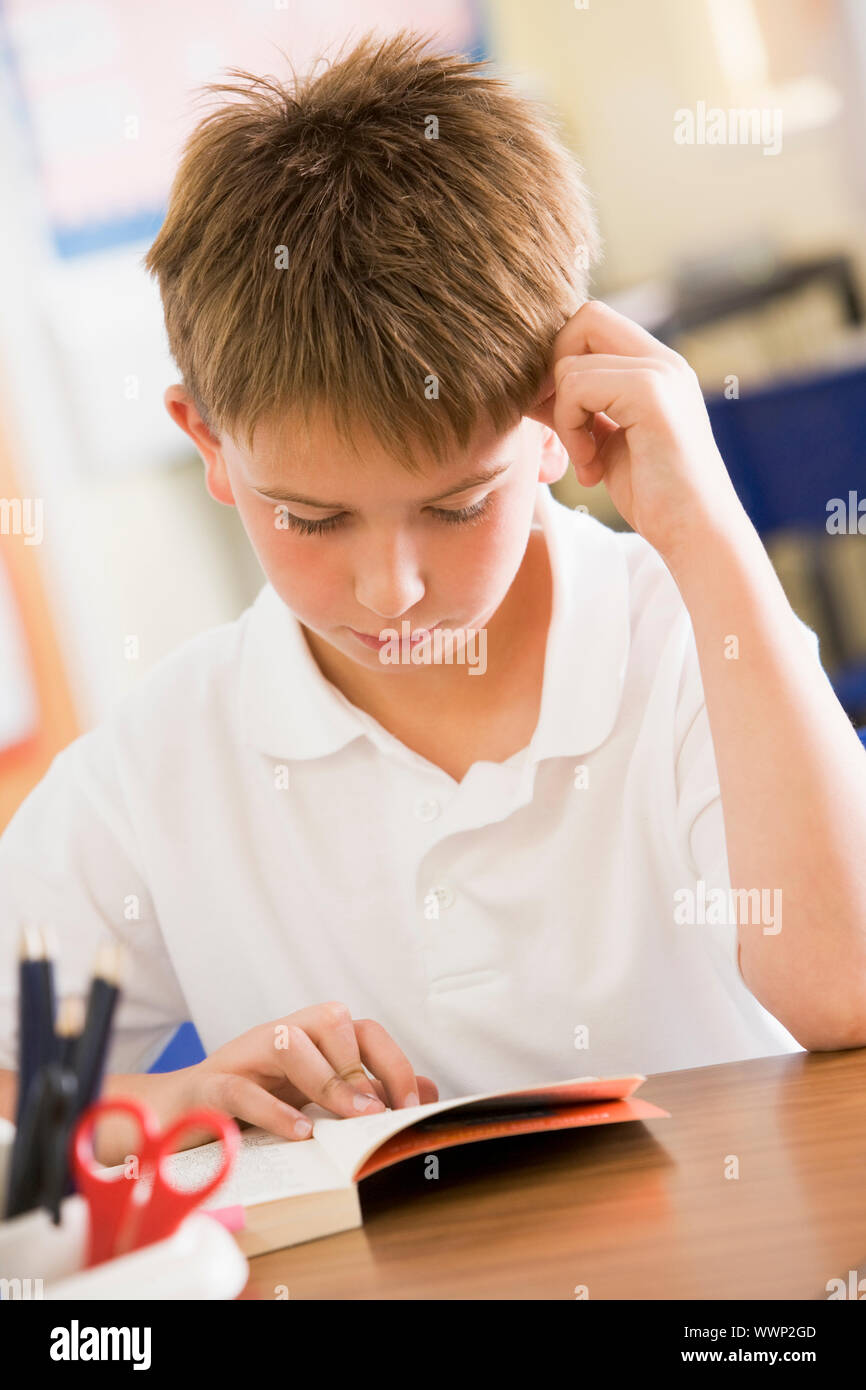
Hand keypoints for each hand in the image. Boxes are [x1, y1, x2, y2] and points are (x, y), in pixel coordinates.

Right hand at [186, 1002, 438, 1140]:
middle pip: (331, 1019)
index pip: (363, 1029)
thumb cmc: (252, 1100)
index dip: (392, 1063)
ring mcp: (245, 1055)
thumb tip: (427, 1089)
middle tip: (375, 1114)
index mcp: (310, 1038)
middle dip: (359, 1067)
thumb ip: (366, 1091)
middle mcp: (281, 1035)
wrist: (174, 1113)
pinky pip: (244, 1087)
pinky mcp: (211, 1085)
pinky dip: (274, 1110)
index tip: (409, 1106)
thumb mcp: (314, 1096)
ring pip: (289, 1041)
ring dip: (325, 1080)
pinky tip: (300, 1134)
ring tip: (346, 1121)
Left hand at [526, 299, 744, 560]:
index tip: (558, 415)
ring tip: (587, 459)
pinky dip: (570, 431)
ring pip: (571, 363)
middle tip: (560, 425)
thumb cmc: (655, 498)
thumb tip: (531, 388)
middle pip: (584, 318)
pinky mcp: (651, 394)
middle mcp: (664, 360)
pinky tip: (593, 468)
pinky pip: (577, 387)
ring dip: (563, 417)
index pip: (593, 322)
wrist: (696, 535)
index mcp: (658, 367)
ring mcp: (661, 373)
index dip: (562, 359)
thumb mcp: (607, 444)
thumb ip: (580, 409)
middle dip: (555, 372)